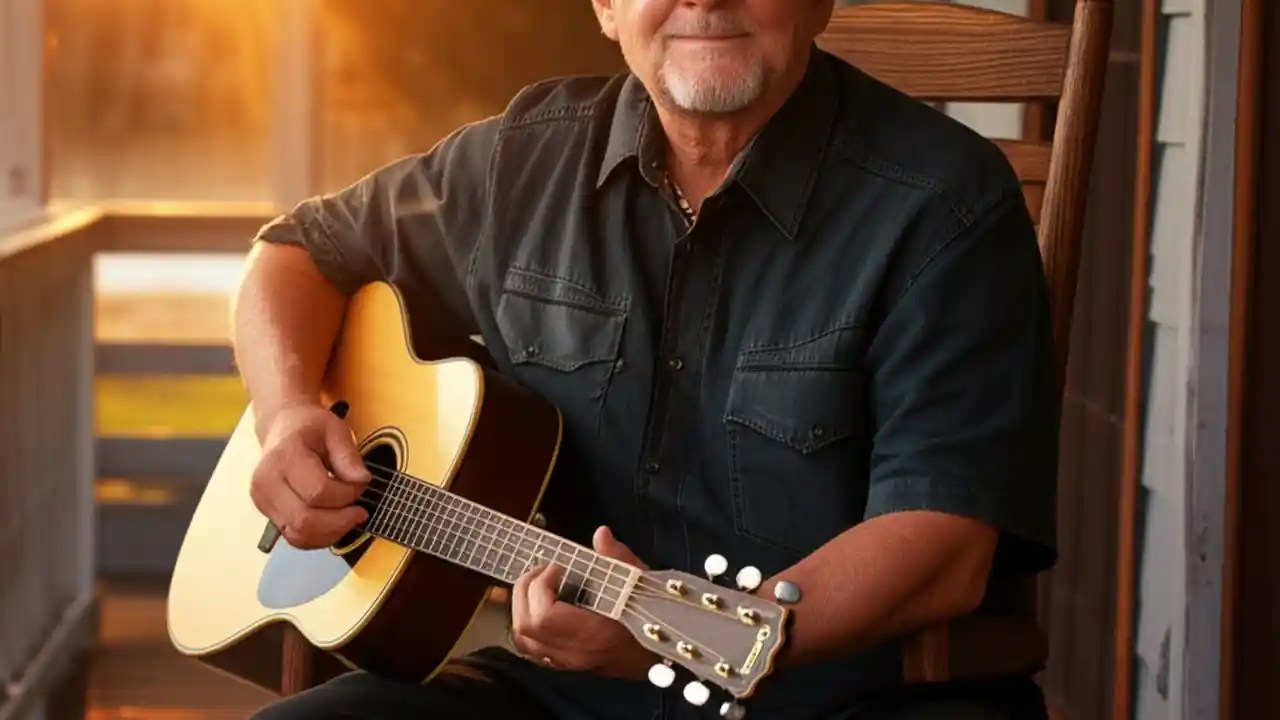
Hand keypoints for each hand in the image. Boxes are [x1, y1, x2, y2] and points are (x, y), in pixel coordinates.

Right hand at [249, 400, 371, 548]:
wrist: (282, 427)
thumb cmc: (310, 427)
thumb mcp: (335, 429)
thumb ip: (348, 455)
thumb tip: (361, 481)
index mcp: (284, 456)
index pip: (318, 492)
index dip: (346, 495)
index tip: (359, 485)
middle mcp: (266, 482)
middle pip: (305, 520)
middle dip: (340, 521)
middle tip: (359, 511)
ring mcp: (262, 500)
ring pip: (298, 535)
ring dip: (330, 533)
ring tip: (348, 518)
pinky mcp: (266, 512)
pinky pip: (294, 537)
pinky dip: (318, 537)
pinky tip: (333, 524)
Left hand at [510, 526, 656, 678]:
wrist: (662, 654)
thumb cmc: (656, 619)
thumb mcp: (642, 583)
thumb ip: (618, 559)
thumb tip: (601, 535)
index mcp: (593, 635)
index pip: (544, 616)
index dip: (541, 585)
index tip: (558, 567)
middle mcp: (575, 653)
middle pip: (525, 626)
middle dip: (525, 591)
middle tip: (543, 571)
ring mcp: (568, 662)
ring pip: (523, 639)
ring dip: (522, 608)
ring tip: (537, 585)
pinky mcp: (566, 663)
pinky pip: (532, 648)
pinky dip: (527, 624)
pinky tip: (538, 606)